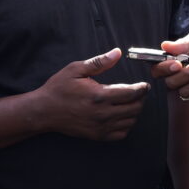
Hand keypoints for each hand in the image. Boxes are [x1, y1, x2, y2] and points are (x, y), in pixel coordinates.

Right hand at [33, 48, 147, 141]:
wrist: (44, 111)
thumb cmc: (58, 89)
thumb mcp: (76, 70)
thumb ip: (99, 62)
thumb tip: (117, 53)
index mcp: (99, 95)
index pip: (132, 93)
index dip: (142, 88)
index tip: (144, 85)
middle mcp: (103, 114)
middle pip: (135, 108)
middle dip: (140, 99)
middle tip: (138, 93)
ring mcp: (101, 127)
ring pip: (130, 121)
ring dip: (134, 112)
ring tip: (130, 103)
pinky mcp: (98, 136)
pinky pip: (122, 133)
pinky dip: (126, 125)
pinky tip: (121, 116)